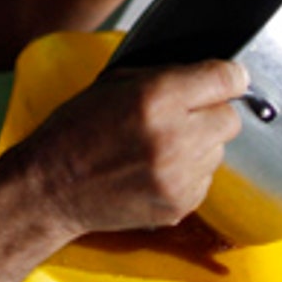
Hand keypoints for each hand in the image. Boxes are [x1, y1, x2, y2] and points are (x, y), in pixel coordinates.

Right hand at [16, 58, 247, 235]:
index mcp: (157, 98)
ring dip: (199, 146)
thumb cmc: (74, 132)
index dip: (229, 77)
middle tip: (181, 117)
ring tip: (159, 148)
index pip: (227, 79)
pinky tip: (155, 170)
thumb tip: (206, 76)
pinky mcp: (179, 205)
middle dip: (211, 114)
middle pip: (230, 119)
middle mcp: (174, 137)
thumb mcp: (113, 84)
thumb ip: (164, 76)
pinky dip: (188, 174)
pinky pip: (205, 181)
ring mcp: (179, 176)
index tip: (228, 80)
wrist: (50, 187)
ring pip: (218, 152)